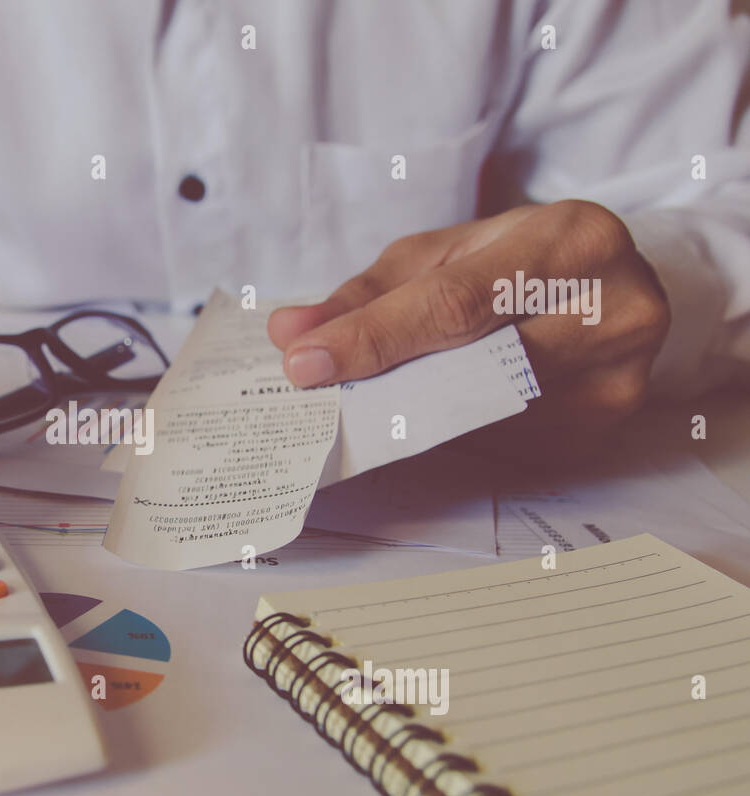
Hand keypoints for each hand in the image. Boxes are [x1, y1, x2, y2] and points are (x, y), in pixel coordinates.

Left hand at [269, 200, 670, 436]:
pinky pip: (503, 441)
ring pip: (479, 414)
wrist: (611, 285)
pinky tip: (436, 409)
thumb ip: (368, 294)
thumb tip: (291, 333)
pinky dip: (454, 429)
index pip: (454, 303)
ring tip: (373, 398)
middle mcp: (612, 310)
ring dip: (412, 412)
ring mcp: (616, 378)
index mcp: (574, 242)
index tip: (304, 361)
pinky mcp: (605, 426)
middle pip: (468, 366)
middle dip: (381, 381)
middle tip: (319, 390)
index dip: (372, 338)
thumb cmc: (518, 259)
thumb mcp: (445, 254)